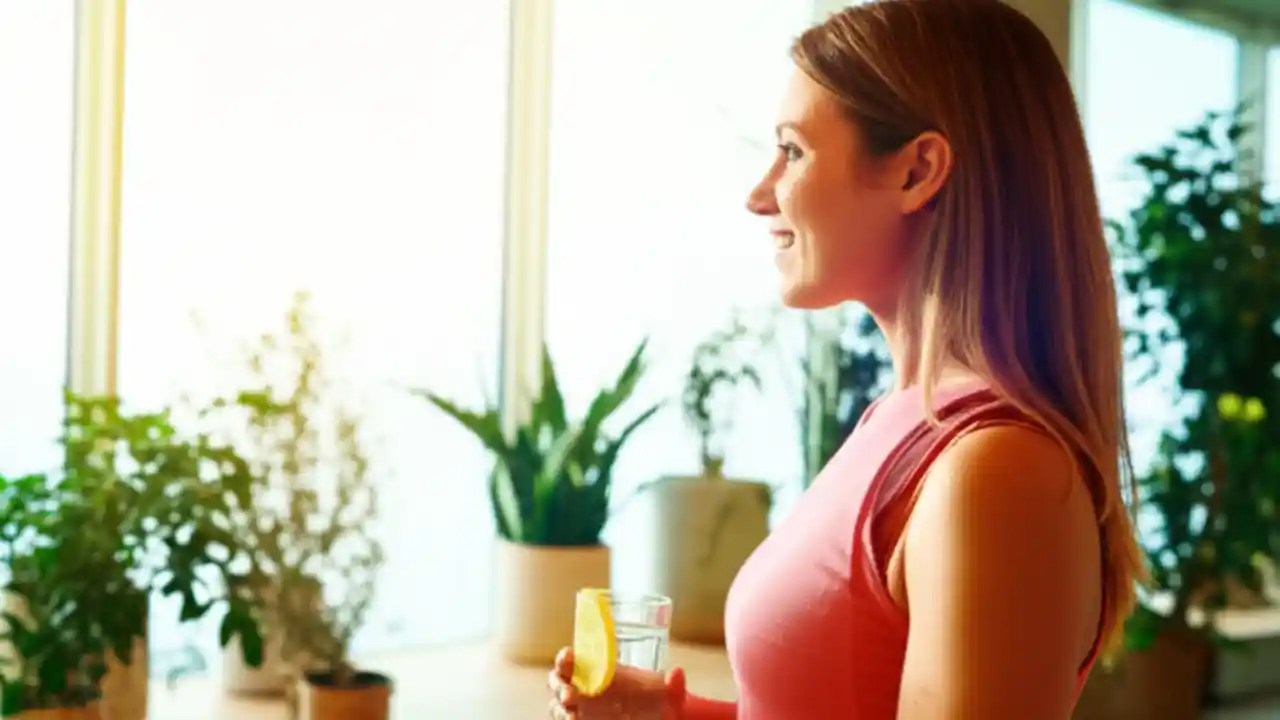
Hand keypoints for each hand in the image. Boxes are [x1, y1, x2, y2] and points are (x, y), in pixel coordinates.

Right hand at [547, 647, 685, 719]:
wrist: (658, 719)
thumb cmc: (658, 702)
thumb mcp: (669, 695)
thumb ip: (673, 686)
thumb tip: (677, 674)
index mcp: (598, 670)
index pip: (571, 659)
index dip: (565, 657)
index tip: (568, 657)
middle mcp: (584, 688)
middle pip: (557, 682)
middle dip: (558, 686)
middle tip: (570, 696)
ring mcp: (581, 710)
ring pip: (557, 707)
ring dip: (560, 711)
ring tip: (573, 717)